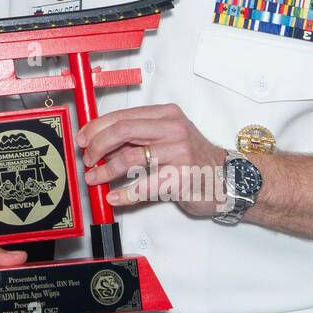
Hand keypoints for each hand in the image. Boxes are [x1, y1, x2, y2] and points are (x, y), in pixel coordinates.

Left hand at [78, 103, 224, 217]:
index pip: (122, 116)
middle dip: (97, 146)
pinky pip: (143, 186)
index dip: (97, 127)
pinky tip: (114, 197)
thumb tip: (101, 141)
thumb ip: (139, 136)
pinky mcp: (180, 178)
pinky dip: (124, 194)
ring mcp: (178, 153)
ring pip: (128, 159)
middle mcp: (172, 129)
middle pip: (122, 131)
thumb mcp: (169, 136)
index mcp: (166, 115)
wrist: (229, 179)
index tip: (83, 139)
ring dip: (106, 172)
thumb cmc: (195, 159)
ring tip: (95, 179)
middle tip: (88, 159)